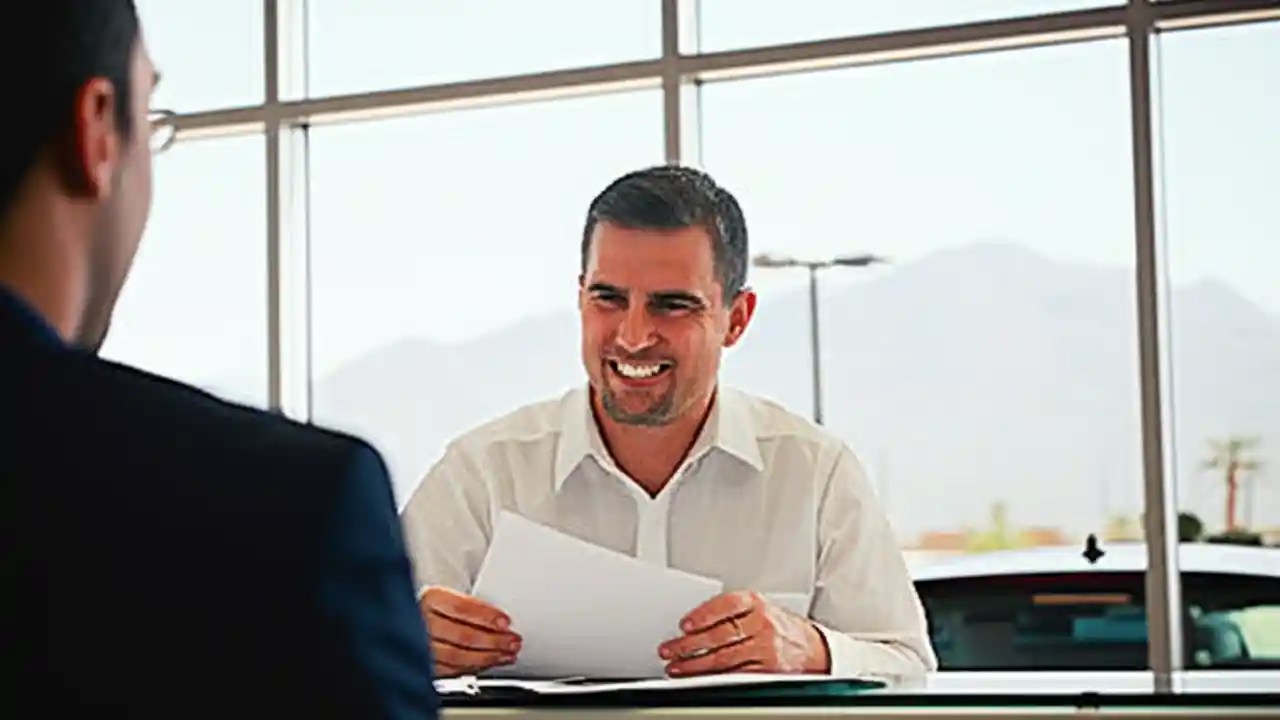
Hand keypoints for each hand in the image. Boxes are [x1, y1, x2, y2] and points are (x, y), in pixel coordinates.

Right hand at [419, 586, 521, 676]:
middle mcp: (421, 622)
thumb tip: (501, 619)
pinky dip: (472, 668)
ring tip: (506, 655)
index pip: (461, 608)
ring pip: (456, 656)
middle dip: (493, 640)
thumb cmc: (438, 606)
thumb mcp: (452, 593)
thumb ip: (472, 605)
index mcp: (431, 598)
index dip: (485, 616)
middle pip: (462, 634)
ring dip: (487, 657)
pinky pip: (450, 670)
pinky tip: (488, 664)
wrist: (406, 618)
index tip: (505, 622)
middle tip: (513, 641)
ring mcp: (420, 645)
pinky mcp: (423, 664)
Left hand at [658, 591, 829, 676]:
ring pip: (724, 657)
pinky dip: (714, 678)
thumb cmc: (781, 627)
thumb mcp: (760, 609)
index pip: (726, 605)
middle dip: (689, 644)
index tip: (683, 625)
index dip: (702, 615)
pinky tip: (699, 678)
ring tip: (676, 667)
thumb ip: (731, 613)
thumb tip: (693, 626)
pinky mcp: (769, 671)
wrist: (815, 648)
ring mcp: (766, 649)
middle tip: (669, 650)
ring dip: (695, 664)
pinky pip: (736, 675)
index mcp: (758, 604)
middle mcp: (763, 625)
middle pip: (720, 634)